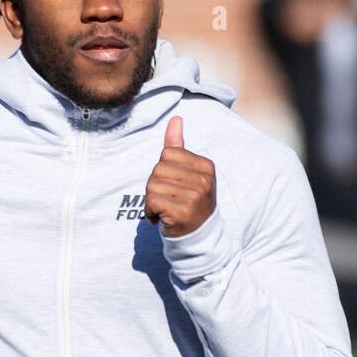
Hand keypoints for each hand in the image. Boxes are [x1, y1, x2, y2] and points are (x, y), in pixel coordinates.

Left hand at [144, 116, 216, 236]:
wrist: (198, 237)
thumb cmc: (189, 201)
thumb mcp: (188, 173)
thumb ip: (179, 147)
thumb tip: (175, 119)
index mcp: (205, 166)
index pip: (167, 153)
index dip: (163, 170)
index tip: (173, 187)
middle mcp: (203, 179)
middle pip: (158, 168)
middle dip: (156, 186)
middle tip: (169, 201)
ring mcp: (194, 196)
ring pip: (152, 184)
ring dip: (152, 200)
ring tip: (165, 210)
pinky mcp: (182, 211)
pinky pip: (151, 200)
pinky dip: (150, 211)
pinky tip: (161, 218)